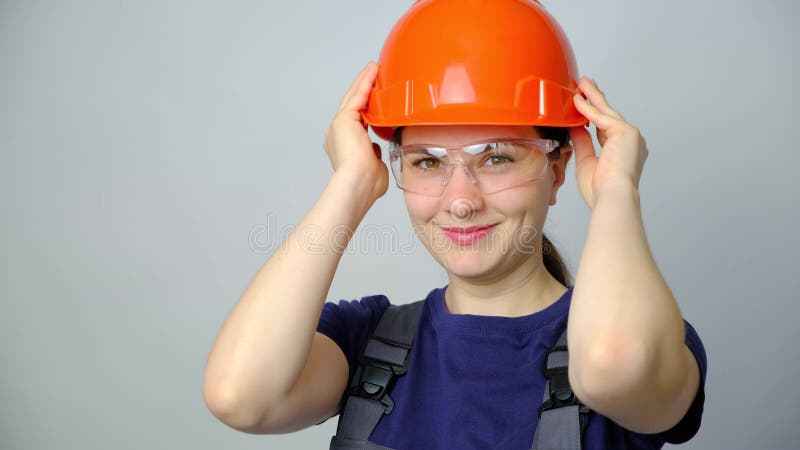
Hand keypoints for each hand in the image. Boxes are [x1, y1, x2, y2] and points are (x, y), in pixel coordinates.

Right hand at [323, 61, 388, 201]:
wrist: (357, 184)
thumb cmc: (366, 184)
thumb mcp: (373, 168)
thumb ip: (374, 158)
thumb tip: (375, 153)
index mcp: (342, 146)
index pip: (356, 122)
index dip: (365, 109)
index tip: (373, 100)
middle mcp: (337, 134)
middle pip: (352, 105)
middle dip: (362, 89)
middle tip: (372, 74)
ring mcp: (338, 125)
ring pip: (353, 97)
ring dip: (364, 81)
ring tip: (374, 67)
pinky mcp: (344, 119)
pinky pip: (357, 96)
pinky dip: (365, 82)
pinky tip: (373, 70)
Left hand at [569, 77, 648, 209]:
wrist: (612, 196)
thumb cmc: (601, 190)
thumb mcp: (587, 161)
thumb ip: (582, 142)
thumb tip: (576, 127)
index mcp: (624, 152)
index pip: (607, 129)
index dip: (594, 116)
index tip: (585, 106)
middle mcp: (631, 141)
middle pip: (609, 115)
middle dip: (596, 99)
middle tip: (586, 85)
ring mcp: (630, 135)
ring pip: (607, 111)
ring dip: (593, 96)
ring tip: (582, 83)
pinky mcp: (625, 132)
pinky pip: (601, 117)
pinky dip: (588, 108)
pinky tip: (578, 99)